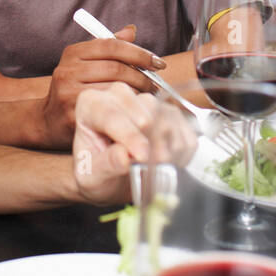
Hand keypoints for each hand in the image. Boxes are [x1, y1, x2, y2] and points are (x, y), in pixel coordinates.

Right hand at [37, 25, 165, 147]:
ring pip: (114, 88)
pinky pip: (109, 108)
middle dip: (142, 76)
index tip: (157, 62)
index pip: (111, 45)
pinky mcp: (73, 114)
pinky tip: (135, 108)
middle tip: (156, 83)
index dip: (138, 53)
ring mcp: (68, 93)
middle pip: (115, 67)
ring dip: (138, 92)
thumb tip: (132, 30)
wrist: (48, 120)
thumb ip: (108, 47)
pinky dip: (127, 107)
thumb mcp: (86, 63)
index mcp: (73, 53)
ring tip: (149, 96)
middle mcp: (68, 70)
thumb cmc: (74, 87)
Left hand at [72, 83, 198, 204]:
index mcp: (91, 104)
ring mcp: (147, 102)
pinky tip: (164, 164)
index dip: (130, 136)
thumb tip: (124, 157)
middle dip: (150, 145)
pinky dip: (179, 153)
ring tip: (152, 169)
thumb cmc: (96, 173)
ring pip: (167, 120)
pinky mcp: (170, 113)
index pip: (113, 115)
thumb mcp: (92, 176)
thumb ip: (106, 165)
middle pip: (145, 113)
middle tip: (146, 169)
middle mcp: (119, 96)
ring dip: (165, 150)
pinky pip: (184, 131)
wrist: (111, 179)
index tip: (141, 157)